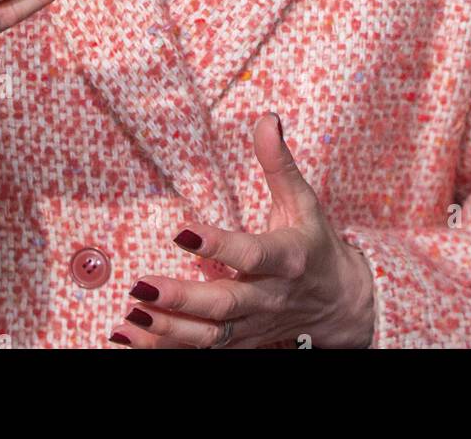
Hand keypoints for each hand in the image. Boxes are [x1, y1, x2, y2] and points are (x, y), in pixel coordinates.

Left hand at [108, 112, 374, 348]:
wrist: (342, 303)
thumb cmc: (315, 244)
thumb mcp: (302, 201)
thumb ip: (279, 163)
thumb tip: (265, 118)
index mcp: (287, 259)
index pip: (251, 254)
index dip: (218, 245)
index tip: (182, 231)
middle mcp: (270, 298)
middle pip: (225, 305)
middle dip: (182, 300)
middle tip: (141, 286)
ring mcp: (255, 326)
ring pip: (211, 338)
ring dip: (168, 332)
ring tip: (129, 317)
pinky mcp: (243, 343)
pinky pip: (204, 352)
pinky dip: (166, 349)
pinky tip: (128, 338)